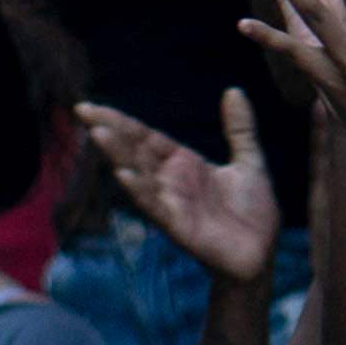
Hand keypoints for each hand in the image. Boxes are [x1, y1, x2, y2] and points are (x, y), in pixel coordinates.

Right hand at [76, 92, 280, 285]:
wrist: (261, 253)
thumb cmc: (252, 212)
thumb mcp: (250, 162)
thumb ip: (240, 128)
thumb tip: (234, 91)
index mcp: (183, 163)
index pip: (145, 136)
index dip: (121, 120)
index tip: (92, 106)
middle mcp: (170, 181)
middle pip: (135, 150)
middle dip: (110, 130)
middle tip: (83, 110)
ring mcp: (170, 202)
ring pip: (139, 174)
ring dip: (118, 154)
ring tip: (99, 133)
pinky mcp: (178, 225)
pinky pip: (155, 206)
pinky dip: (140, 190)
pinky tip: (123, 175)